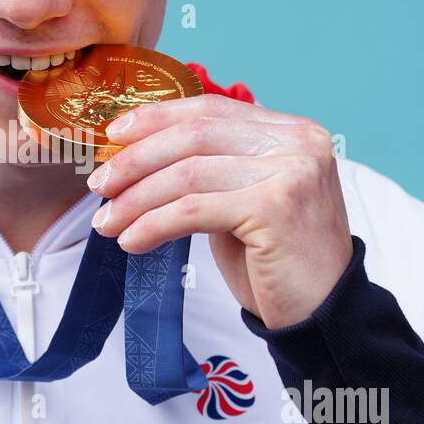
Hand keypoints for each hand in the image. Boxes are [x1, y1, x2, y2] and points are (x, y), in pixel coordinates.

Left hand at [85, 95, 354, 329]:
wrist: (324, 314)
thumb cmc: (277, 260)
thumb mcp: (244, 199)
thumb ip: (210, 168)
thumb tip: (136, 154)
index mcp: (291, 131)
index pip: (211, 109)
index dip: (156, 118)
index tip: (113, 137)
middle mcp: (297, 142)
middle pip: (194, 136)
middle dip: (136, 160)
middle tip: (99, 185)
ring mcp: (291, 172)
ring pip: (187, 174)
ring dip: (136, 199)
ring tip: (107, 223)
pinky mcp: (276, 208)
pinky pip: (193, 210)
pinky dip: (153, 224)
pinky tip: (133, 241)